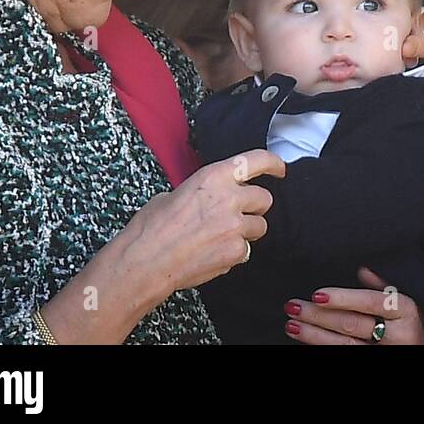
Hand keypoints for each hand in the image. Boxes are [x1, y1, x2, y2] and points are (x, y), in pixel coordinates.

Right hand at [122, 149, 284, 299]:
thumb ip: (204, 192)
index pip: (256, 160)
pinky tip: (212, 254)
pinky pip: (245, 250)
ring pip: (260, 226)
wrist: (143, 262)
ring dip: (246, 231)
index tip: (280, 169)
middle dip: (253, 207)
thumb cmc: (150, 228)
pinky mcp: (236, 251)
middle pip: (264, 198)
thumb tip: (213, 198)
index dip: (273, 163)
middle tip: (236, 215)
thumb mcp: (175, 194)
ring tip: (220, 237)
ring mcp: (236, 226)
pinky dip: (233, 253)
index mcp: (213, 177)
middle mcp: (230, 198)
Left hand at [285, 267, 423, 344]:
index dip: (343, 298)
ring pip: (344, 345)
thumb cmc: (415, 322)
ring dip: (314, 335)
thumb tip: (362, 269)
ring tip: (292, 325)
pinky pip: (345, 356)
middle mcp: (397, 334)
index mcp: (405, 310)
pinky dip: (323, 347)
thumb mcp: (408, 299)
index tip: (318, 293)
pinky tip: (307, 339)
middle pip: (352, 324)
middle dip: (319, 316)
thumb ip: (386, 285)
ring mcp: (384, 352)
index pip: (370, 302)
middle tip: (294, 307)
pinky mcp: (373, 363)